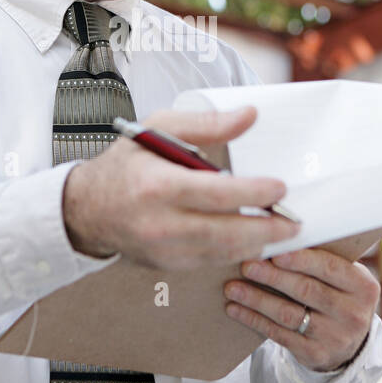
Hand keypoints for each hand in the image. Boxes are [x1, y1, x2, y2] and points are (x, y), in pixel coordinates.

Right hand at [62, 104, 300, 270]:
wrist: (87, 208)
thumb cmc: (126, 163)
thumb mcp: (158, 128)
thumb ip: (206, 124)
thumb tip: (249, 116)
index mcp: (157, 185)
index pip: (216, 194)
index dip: (254, 193)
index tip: (280, 187)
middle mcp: (160, 223)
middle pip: (226, 232)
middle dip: (267, 229)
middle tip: (294, 221)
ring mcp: (163, 250)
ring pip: (222, 253)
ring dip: (257, 244)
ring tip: (283, 231)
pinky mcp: (167, 266)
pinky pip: (211, 262)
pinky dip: (236, 252)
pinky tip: (254, 240)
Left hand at [223, 245, 379, 371]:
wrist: (346, 343)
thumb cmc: (336, 295)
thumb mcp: (343, 278)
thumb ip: (322, 259)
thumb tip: (278, 233)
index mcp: (364, 286)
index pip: (330, 268)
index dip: (301, 260)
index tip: (274, 252)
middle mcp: (354, 314)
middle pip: (307, 290)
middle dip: (273, 276)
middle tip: (246, 264)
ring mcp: (336, 338)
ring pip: (289, 314)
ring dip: (257, 299)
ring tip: (232, 287)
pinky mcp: (315, 355)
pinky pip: (280, 335)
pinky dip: (255, 320)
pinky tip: (236, 309)